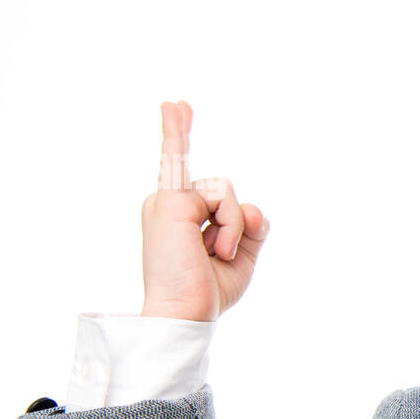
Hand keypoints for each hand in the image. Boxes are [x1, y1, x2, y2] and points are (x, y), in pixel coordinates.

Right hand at [141, 100, 270, 320]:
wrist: (186, 312)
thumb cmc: (207, 292)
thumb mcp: (240, 258)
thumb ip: (250, 228)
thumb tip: (254, 208)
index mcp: (175, 214)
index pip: (177, 168)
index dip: (176, 134)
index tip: (175, 106)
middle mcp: (166, 203)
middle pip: (215, 185)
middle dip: (229, 216)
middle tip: (213, 234)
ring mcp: (166, 200)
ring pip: (226, 192)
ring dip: (234, 226)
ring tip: (217, 253)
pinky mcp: (171, 201)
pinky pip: (224, 198)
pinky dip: (231, 225)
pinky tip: (214, 248)